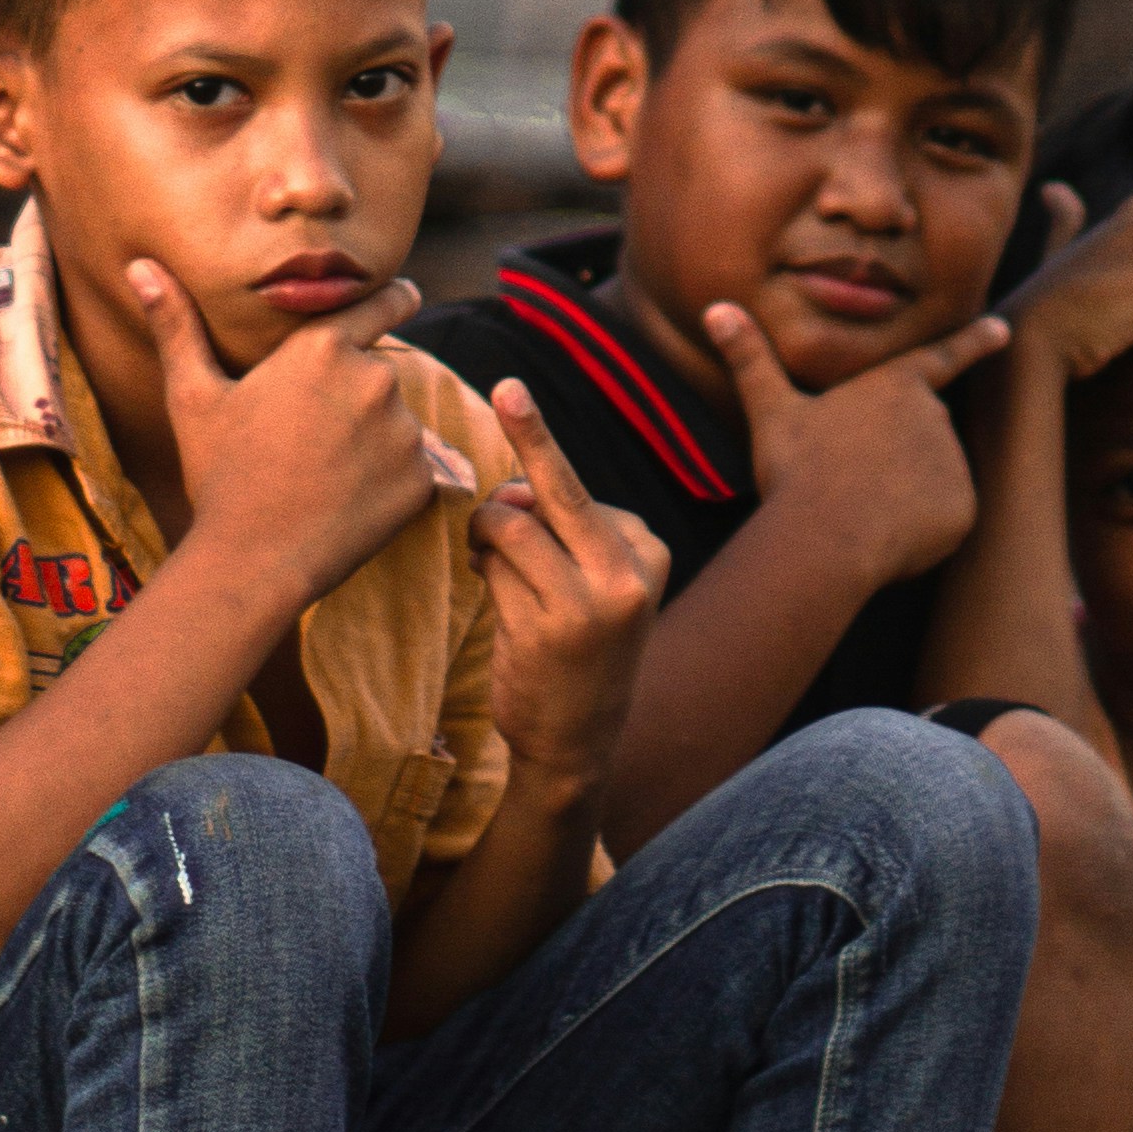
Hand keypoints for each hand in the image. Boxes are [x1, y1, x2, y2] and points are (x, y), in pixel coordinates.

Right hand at [128, 264, 467, 613]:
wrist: (252, 564)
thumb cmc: (219, 476)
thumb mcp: (193, 397)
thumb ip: (177, 326)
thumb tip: (140, 266)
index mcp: (324, 348)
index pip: (380, 304)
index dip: (395, 298)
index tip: (406, 294)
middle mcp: (375, 378)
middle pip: (379, 374)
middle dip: (356, 397)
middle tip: (313, 439)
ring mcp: (404, 431)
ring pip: (397, 423)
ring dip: (375, 439)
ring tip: (324, 475)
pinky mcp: (421, 479)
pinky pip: (413, 469)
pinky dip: (390, 481)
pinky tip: (347, 502)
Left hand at [470, 380, 668, 793]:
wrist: (576, 745)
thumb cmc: (578, 646)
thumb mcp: (592, 581)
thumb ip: (557, 528)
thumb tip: (506, 492)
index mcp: (650, 552)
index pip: (578, 493)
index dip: (538, 495)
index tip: (542, 531)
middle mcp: (628, 575)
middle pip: (560, 488)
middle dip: (531, 430)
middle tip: (508, 386)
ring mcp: (589, 605)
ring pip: (510, 526)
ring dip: (485, 536)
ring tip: (490, 562)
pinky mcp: (546, 630)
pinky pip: (493, 565)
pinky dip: (482, 566)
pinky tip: (495, 594)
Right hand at [702, 295, 1005, 583]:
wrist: (825, 536)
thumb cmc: (796, 470)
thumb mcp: (771, 410)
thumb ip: (750, 358)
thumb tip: (715, 308)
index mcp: (895, 385)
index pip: (943, 357)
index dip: (974, 342)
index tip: (1006, 330)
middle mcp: (934, 416)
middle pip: (922, 436)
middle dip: (895, 459)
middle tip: (849, 484)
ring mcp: (953, 462)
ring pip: (930, 481)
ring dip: (905, 495)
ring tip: (860, 511)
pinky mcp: (963, 509)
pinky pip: (944, 522)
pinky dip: (920, 532)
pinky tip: (886, 538)